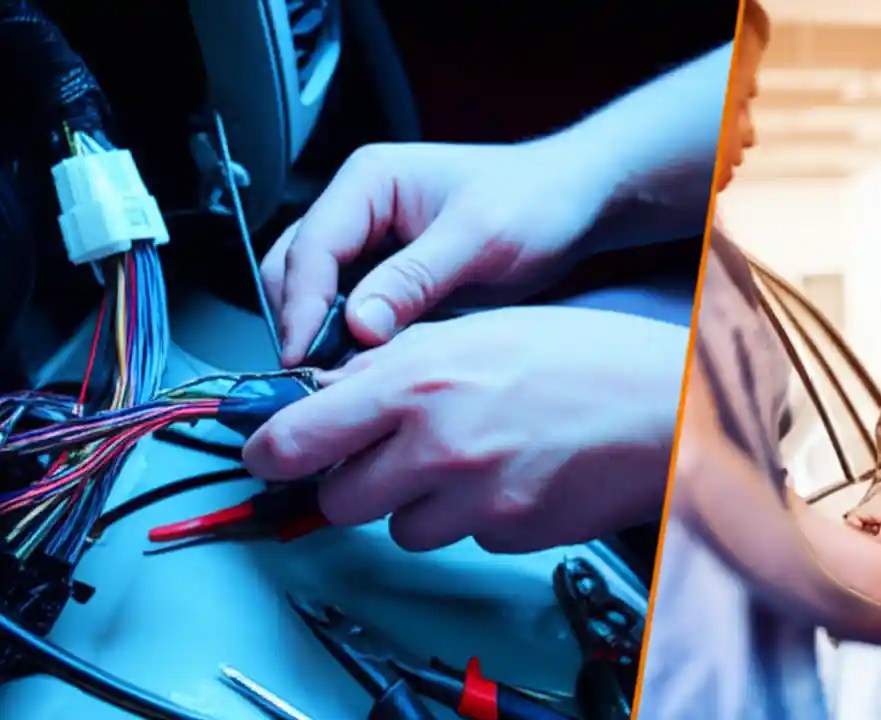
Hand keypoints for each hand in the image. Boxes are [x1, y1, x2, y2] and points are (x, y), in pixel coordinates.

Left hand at [241, 306, 686, 553]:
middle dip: (349, 481)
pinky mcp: (506, 535)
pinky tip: (508, 475)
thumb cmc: (583, 356)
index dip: (267, 449)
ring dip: (413, 502)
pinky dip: (472, 515)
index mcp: (418, 381)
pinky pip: (462, 538)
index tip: (263, 451)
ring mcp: (473, 500)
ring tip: (463, 459)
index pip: (298, 436)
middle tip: (377, 455)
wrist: (663, 407)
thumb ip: (398, 361)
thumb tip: (336, 387)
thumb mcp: (477, 330)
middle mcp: (436, 446)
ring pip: (399, 528)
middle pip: (338, 499)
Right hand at [262, 138, 619, 364]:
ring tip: (345, 379)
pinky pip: (352, 313)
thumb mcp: (479, 238)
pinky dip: (353, 342)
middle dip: (304, 323)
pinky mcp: (390, 277)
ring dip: (325, 337)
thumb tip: (358, 324)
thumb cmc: (536, 201)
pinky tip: (372, 369)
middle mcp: (359, 209)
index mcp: (368, 181)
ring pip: (318, 297)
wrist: (575, 204)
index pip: (310, 247)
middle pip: (297, 272)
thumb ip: (415, 278)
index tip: (303, 357)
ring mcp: (372, 244)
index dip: (301, 306)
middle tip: (320, 378)